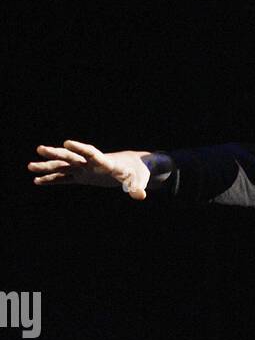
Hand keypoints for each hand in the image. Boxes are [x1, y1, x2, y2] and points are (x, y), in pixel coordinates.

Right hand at [28, 141, 156, 200]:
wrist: (132, 168)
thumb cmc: (137, 173)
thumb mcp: (139, 181)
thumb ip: (136, 188)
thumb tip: (139, 196)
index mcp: (104, 161)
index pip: (91, 152)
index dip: (80, 148)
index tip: (67, 143)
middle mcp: (90, 163)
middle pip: (71, 156)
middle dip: (56, 153)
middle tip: (40, 149)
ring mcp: (84, 169)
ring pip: (63, 167)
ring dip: (48, 167)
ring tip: (30, 167)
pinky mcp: (82, 177)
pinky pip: (64, 178)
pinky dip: (52, 179)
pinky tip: (38, 181)